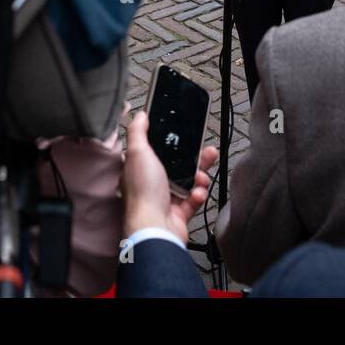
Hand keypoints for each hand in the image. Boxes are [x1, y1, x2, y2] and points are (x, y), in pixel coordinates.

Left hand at [121, 110, 218, 241]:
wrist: (155, 229)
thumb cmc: (143, 194)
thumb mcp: (138, 153)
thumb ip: (138, 131)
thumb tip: (140, 115)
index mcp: (139, 169)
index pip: (156, 151)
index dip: (171, 143)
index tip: (185, 135)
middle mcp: (150, 184)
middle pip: (176, 165)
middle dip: (194, 159)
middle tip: (206, 152)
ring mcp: (165, 200)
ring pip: (188, 182)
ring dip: (199, 177)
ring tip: (202, 177)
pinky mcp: (178, 214)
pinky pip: (193, 200)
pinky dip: (198, 195)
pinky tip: (197, 193)